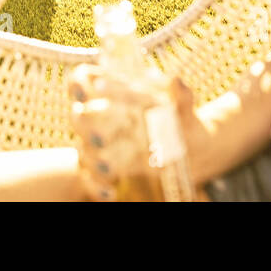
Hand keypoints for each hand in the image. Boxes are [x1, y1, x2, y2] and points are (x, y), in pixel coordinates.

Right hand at [69, 66, 212, 200]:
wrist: (192, 149)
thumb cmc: (181, 119)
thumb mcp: (183, 107)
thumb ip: (180, 95)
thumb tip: (176, 81)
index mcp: (116, 92)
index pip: (85, 78)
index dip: (78, 83)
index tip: (84, 93)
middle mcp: (104, 116)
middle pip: (78, 117)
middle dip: (83, 125)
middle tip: (100, 137)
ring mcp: (104, 144)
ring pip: (83, 150)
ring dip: (92, 159)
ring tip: (109, 169)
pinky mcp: (110, 168)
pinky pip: (91, 180)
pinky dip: (96, 188)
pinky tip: (111, 192)